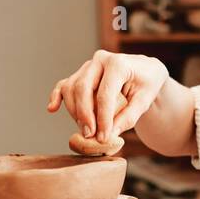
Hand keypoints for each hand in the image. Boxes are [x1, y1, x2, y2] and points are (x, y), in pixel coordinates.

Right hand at [47, 50, 167, 143]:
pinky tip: (52, 108)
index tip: (104, 138)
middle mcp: (100, 60)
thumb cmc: (147, 84)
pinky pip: (64, 84)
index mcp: (118, 64)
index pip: (105, 94)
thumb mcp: (145, 100)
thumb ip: (128, 117)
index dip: (103, 118)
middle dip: (85, 115)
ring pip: (71, 88)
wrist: (145, 70)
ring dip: (74, 111)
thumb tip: (109, 134)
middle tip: (90, 135)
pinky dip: (57, 96)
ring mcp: (88, 66)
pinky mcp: (81, 73)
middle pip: (83, 88)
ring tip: (86, 129)